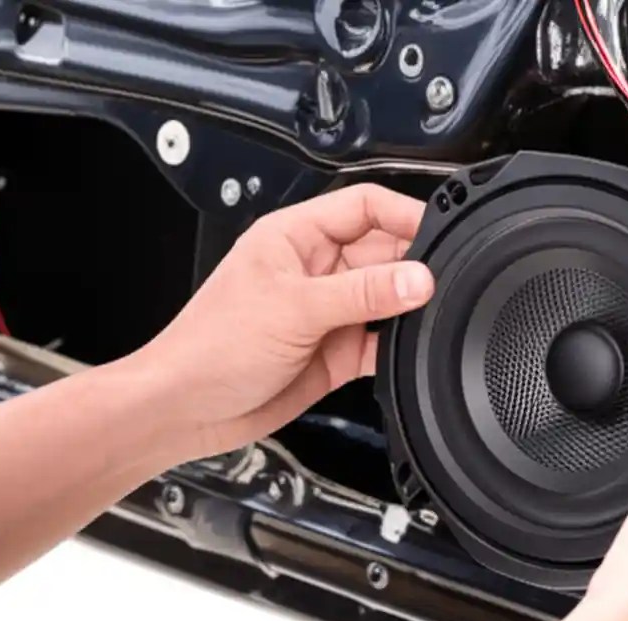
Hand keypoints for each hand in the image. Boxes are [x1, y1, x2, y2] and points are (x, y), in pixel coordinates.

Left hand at [132, 184, 433, 459]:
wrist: (187, 408)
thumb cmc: (211, 345)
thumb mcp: (294, 308)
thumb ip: (362, 293)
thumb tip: (417, 279)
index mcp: (296, 236)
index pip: (364, 206)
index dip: (404, 213)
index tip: (440, 231)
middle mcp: (316, 269)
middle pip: (384, 253)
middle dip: (412, 267)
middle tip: (436, 284)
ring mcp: (327, 312)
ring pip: (387, 299)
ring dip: (407, 309)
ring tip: (424, 317)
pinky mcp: (335, 352)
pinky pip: (381, 342)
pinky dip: (397, 347)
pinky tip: (405, 351)